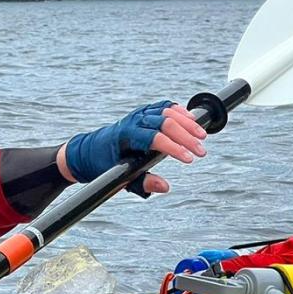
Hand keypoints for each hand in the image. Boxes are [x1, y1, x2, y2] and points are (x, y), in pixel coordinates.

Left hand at [59, 101, 206, 195]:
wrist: (90, 150)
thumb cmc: (105, 166)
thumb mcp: (120, 179)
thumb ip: (142, 183)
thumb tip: (165, 186)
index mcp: (126, 136)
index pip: (154, 138)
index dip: (174, 148)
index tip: (189, 160)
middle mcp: (134, 120)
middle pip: (165, 122)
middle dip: (185, 137)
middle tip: (201, 152)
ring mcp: (139, 114)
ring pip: (167, 111)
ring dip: (187, 123)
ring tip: (202, 136)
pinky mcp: (144, 112)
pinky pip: (165, 107)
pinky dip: (180, 112)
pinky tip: (193, 121)